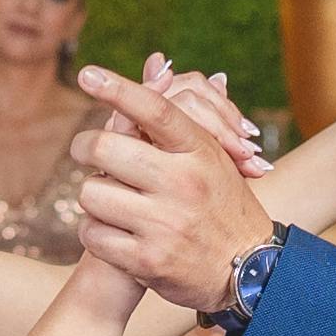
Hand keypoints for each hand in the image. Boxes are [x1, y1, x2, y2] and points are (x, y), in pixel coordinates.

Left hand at [75, 77, 281, 318]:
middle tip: (85, 149)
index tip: (88, 75)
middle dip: (84, 147)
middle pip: (105, 147)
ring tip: (111, 200)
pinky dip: (94, 231)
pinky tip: (112, 230)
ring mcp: (165, 223)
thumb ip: (180, 115)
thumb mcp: (213, 156)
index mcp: (200, 151)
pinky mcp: (147, 259)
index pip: (154, 110)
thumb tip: (157, 63)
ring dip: (93, 195)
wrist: (250, 272)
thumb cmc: (223, 204)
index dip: (119, 89)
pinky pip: (92, 233)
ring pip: (91, 192)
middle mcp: (183, 183)